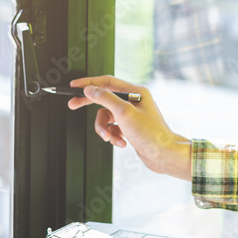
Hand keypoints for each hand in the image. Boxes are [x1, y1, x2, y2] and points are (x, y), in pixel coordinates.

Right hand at [68, 76, 190, 179]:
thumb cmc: (151, 134)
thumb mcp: (123, 113)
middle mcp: (134, 101)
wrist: (164, 155)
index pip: (107, 82)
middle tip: (73, 105)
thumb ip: (105, 98)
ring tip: (110, 137)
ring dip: (105, 129)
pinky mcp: (131, 127)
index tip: (74, 86)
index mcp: (135, 92)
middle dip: (89, 104)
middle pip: (104, 98)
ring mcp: (132, 114)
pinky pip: (114, 128)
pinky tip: (121, 142)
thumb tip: (90, 89)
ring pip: (107, 117)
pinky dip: (114, 136)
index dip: (89, 83)